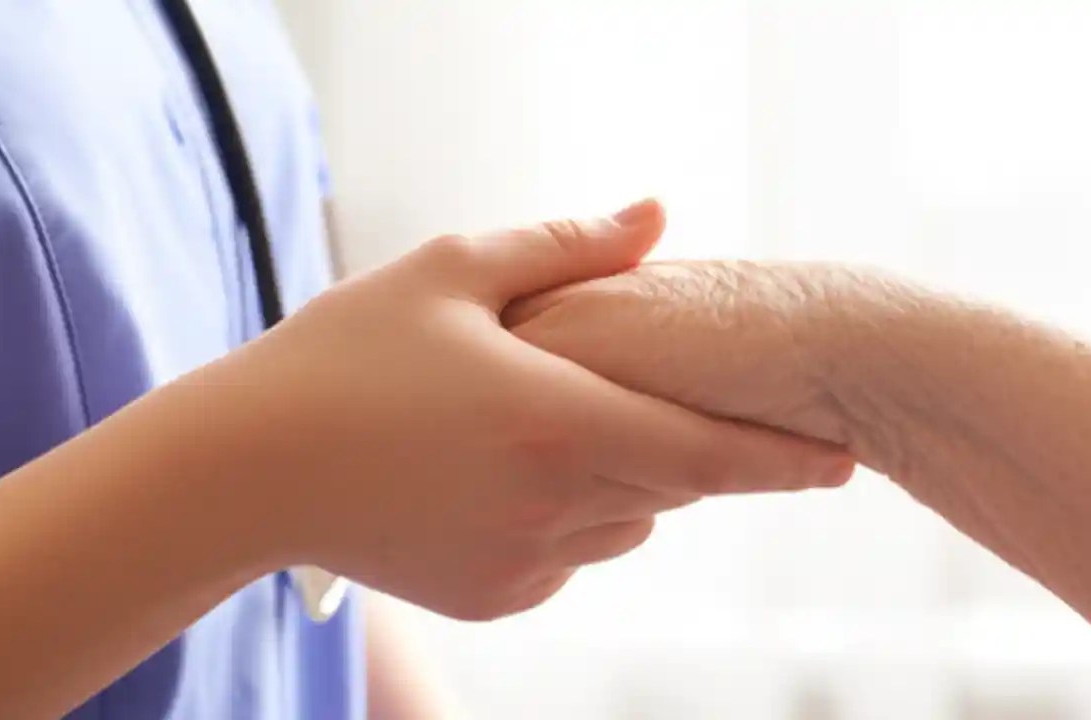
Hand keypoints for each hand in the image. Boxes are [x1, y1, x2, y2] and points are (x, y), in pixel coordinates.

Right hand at [229, 200, 852, 620]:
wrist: (249, 467)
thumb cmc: (345, 355)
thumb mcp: (451, 274)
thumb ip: (569, 245)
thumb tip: (658, 216)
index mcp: (558, 422)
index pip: (709, 454)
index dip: (782, 461)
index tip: (842, 463)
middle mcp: (554, 508)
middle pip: (670, 487)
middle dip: (681, 447)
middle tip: (652, 398)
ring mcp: (524, 564)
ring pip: (622, 525)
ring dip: (620, 480)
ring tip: (552, 424)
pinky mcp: (492, 598)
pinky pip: (568, 559)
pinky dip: (566, 518)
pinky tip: (500, 474)